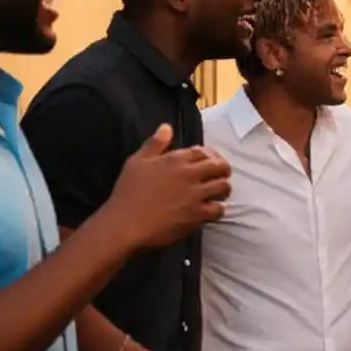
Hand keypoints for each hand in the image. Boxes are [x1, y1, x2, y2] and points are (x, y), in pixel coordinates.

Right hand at [103, 124, 231, 248]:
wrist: (126, 223)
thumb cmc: (128, 192)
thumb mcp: (137, 162)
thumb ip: (154, 144)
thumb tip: (167, 127)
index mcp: (176, 159)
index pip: (203, 152)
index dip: (209, 156)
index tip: (208, 162)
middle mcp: (189, 174)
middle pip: (219, 167)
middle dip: (223, 170)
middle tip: (220, 176)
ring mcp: (195, 195)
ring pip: (223, 187)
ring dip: (223, 189)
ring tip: (218, 193)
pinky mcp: (197, 215)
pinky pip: (219, 210)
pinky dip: (218, 209)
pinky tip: (211, 210)